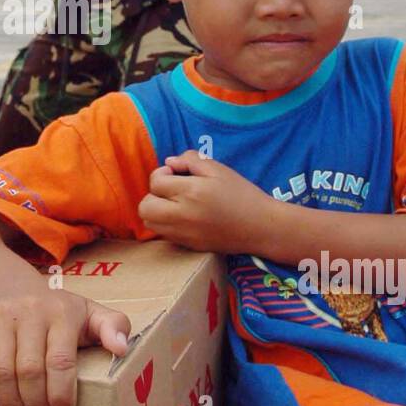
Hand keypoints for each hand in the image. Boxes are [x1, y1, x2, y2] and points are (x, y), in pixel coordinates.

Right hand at [0, 288, 129, 405]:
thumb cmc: (59, 311)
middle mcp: (28, 313)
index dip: (61, 392)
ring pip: (0, 369)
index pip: (60, 359)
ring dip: (10, 405)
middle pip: (29, 369)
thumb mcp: (91, 313)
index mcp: (61, 313)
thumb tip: (123, 349)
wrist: (13, 287)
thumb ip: (114, 326)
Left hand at [138, 150, 271, 252]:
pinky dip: (165, 224)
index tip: (175, 173)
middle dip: (152, 194)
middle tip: (170, 190)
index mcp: (192, 192)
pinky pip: (163, 235)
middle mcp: (183, 215)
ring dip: (155, 210)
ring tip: (173, 204)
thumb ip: (191, 159)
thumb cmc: (242, 194)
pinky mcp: (188, 246)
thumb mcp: (219, 169)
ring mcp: (184, 233)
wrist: (260, 227)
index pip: (156, 182)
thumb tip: (169, 162)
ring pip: (150, 223)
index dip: (162, 173)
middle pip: (145, 207)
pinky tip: (182, 217)